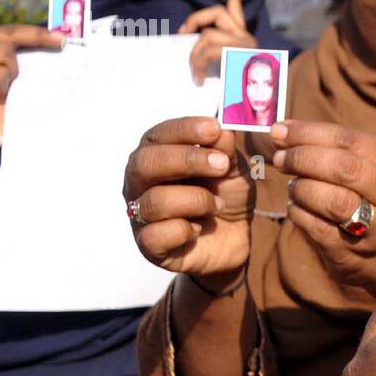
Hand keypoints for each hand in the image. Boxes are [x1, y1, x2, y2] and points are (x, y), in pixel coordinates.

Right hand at [0, 25, 65, 153]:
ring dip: (13, 70)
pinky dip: (3, 84)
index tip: (62, 36)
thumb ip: (24, 59)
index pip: (14, 30)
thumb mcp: (13, 75)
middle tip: (60, 42)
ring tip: (9, 85)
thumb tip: (59, 48)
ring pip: (4, 52)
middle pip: (10, 34)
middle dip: (37, 37)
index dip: (38, 32)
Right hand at [122, 116, 252, 282]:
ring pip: (155, 201)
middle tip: (222, 165)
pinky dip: (184, 230)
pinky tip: (199, 228)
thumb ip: (224, 149)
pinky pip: (156, 236)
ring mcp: (140, 214)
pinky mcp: (149, 246)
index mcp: (155, 154)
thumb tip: (221, 131)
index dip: (184, 129)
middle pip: (145, 163)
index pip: (158, 135)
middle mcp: (140, 182)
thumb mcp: (232, 167)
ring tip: (218, 205)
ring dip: (197, 200)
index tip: (214, 129)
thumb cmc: (225, 193)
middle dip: (187, 160)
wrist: (235, 237)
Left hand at [180, 0, 255, 83]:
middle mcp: (247, 37)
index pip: (237, 12)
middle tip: (183, 33)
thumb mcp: (226, 68)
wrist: (254, 107)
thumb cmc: (236, 91)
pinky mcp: (238, 55)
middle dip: (195, 19)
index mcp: (244, 39)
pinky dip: (199, 64)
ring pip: (208, 34)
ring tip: (194, 70)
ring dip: (195, 53)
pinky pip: (209, 51)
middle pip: (217, 12)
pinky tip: (199, 78)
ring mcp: (243, 45)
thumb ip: (214, 53)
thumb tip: (190, 42)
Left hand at [271, 119, 375, 298]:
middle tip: (280, 159)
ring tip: (294, 186)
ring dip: (301, 188)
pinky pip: (315, 226)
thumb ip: (330, 147)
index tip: (279, 131)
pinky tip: (297, 206)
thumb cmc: (366, 197)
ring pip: (331, 199)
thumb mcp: (365, 168)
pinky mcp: (351, 251)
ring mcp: (375, 227)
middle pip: (343, 168)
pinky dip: (297, 212)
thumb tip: (281, 131)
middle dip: (303, 159)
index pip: (349, 140)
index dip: (309, 133)